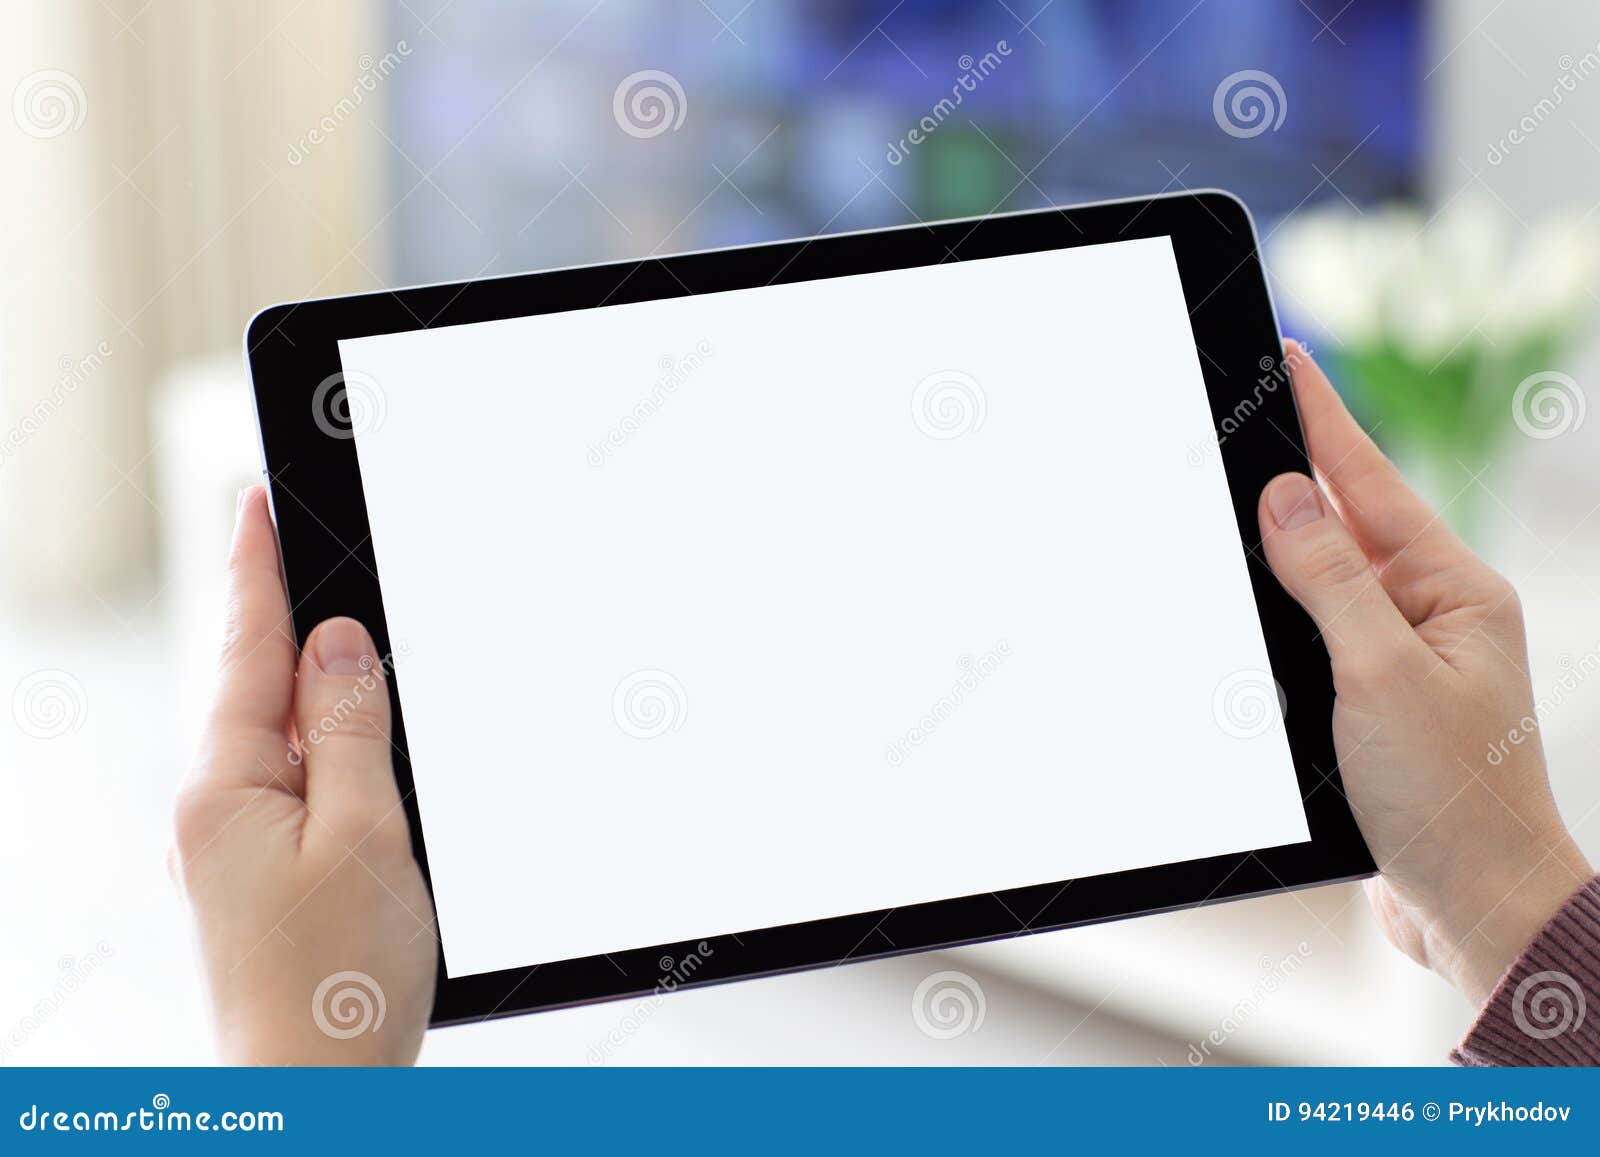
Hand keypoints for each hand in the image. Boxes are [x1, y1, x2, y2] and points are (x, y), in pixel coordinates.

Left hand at [172, 486, 434, 1063]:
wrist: (316, 1092)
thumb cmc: (334, 985)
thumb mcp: (364, 833)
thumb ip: (348, 730)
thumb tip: (336, 645)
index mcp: (226, 790)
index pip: (247, 652)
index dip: (257, 570)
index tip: (255, 502)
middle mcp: (216, 814)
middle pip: (258, 691)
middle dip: (289, 623)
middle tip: (310, 549)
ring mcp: (236, 851)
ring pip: (283, 742)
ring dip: (317, 695)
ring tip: (354, 655)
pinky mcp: (265, 880)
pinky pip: (297, 789)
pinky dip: (330, 757)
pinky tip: (362, 759)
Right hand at [1258, 341, 1591, 1004]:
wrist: (1479, 907)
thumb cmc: (1452, 801)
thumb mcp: (1382, 675)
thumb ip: (1332, 580)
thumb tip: (1288, 496)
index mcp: (1455, 591)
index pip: (1372, 482)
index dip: (1324, 416)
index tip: (1289, 356)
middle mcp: (1433, 616)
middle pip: (1348, 521)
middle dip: (1294, 468)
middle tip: (1245, 411)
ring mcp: (1405, 660)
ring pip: (1326, 579)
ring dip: (1281, 543)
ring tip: (1237, 494)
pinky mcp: (1376, 705)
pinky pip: (1320, 635)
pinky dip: (1282, 613)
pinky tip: (1254, 602)